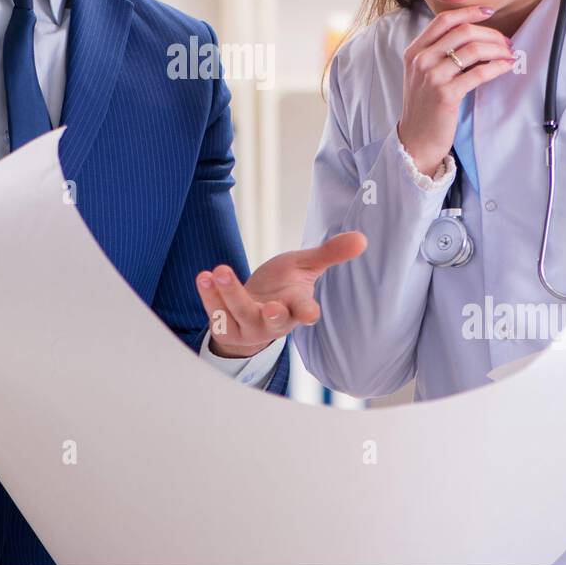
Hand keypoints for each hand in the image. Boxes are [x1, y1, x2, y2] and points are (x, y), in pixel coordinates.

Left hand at [195, 232, 367, 357]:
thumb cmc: (283, 286)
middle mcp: (273, 322)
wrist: (253, 308)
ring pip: (239, 314)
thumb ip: (330, 254)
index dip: (307, 312)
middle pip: (271, 320)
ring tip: (218, 271)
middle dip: (270, 314)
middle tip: (270, 306)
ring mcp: (248, 327)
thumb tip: (362, 238)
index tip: (310, 314)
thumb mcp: (305, 267)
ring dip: (228, 293)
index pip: (305, 312)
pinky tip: (203, 277)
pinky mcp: (226, 327)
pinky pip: (216, 313)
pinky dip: (208, 296)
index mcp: (296, 309)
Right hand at [396, 3, 515, 175]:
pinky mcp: (446, 94)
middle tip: (505, 42)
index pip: (444, 20)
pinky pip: (479, 73)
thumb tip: (474, 36)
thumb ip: (438, 52)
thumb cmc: (424, 105)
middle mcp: (421, 60)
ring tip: (509, 54)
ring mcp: (432, 77)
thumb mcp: (422, 73)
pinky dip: (497, 67)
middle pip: (463, 31)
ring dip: (498, 49)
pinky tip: (506, 67)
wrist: (416, 139)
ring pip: (473, 50)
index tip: (489, 11)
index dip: (469, 12)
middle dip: (490, 33)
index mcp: (414, 51)